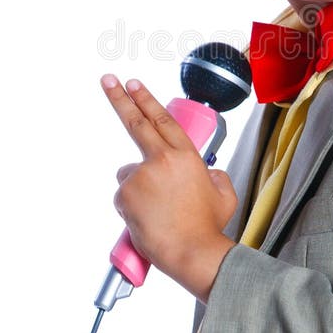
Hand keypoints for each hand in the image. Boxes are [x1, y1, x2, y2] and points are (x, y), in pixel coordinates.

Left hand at [101, 74, 237, 302]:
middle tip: (108, 80)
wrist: (192, 252)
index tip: (133, 84)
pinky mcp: (126, 194)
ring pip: (130, 173)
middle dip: (120, 98)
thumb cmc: (207, 227)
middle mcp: (162, 160)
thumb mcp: (224, 194)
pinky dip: (132, 206)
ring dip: (138, 186)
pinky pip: (124, 196)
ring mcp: (141, 176)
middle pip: (136, 123)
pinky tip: (148, 218)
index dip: (147, 100)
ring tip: (158, 210)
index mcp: (186, 156)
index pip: (163, 119)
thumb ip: (214, 176)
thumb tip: (206, 173)